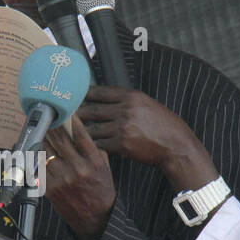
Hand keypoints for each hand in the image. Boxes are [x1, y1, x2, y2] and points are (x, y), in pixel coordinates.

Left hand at [42, 122, 115, 239]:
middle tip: (47, 115)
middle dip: (52, 125)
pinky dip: (35, 155)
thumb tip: (78, 129)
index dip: (70, 119)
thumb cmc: (101, 191)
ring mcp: (62, 178)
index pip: (80, 133)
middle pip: (59, 139)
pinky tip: (32, 147)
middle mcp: (78, 168)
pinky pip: (39, 166)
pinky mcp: (50, 187)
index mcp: (93, 161)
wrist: (96, 218)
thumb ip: (93, 148)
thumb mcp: (104, 167)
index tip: (64, 109)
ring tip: (39, 130)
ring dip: (41, 138)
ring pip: (46, 151)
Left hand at [76, 85, 217, 190]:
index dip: (84, 94)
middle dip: (76, 114)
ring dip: (80, 132)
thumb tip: (106, 100)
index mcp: (132, 96)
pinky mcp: (121, 144)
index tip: (73, 96)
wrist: (176, 145)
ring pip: (92, 129)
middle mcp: (125, 109)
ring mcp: (122, 127)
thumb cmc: (163, 126)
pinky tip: (83, 148)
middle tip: (63, 116)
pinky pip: (99, 144)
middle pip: (91, 110)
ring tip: (68, 134)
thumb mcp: (147, 105)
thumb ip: (127, 102)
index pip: (100, 92)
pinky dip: (90, 146)